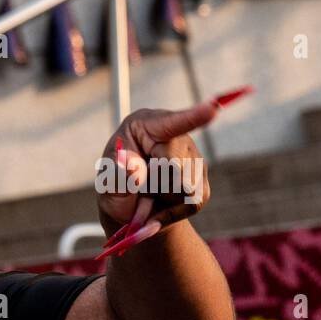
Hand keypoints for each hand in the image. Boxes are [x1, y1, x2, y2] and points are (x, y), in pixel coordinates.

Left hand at [94, 87, 249, 259]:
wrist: (129, 211)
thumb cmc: (115, 190)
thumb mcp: (107, 184)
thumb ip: (117, 176)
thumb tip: (131, 168)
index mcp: (144, 125)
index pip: (170, 123)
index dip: (193, 117)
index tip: (213, 108)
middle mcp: (175, 134)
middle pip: (176, 165)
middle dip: (154, 183)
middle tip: (138, 187)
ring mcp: (192, 154)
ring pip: (186, 186)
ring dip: (163, 197)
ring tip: (150, 192)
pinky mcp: (202, 177)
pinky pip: (194, 201)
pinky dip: (173, 210)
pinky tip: (160, 203)